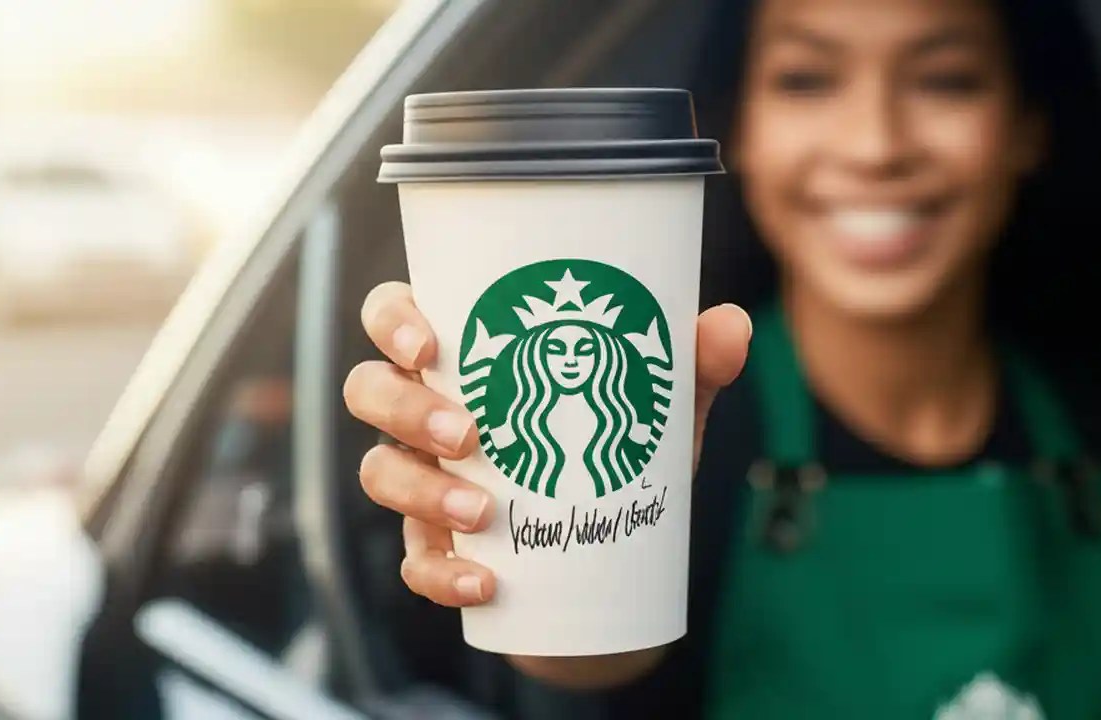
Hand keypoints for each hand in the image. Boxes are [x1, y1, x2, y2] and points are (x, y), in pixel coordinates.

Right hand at [343, 281, 750, 687]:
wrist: (613, 554)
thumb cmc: (613, 442)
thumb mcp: (655, 406)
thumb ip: (689, 365)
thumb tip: (732, 324)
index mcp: (463, 355)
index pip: (392, 315)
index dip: (391, 322)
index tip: (430, 344)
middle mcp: (425, 411)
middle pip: (368, 389)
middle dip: (404, 410)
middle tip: (469, 435)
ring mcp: (421, 478)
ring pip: (377, 473)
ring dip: (423, 494)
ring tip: (486, 514)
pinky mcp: (433, 544)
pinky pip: (413, 560)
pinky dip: (441, 573)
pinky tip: (484, 583)